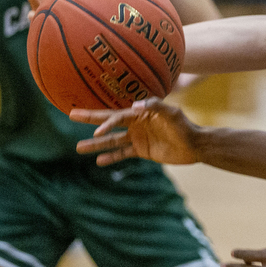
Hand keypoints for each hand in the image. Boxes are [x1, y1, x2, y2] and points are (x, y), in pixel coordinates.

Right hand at [73, 98, 199, 165]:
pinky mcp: (141, 150)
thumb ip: (155, 107)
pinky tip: (99, 161)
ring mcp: (137, 137)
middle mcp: (136, 123)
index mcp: (141, 113)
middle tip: (71, 114)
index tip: (97, 131)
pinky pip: (122, 153)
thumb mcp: (172, 114)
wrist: (194, 145)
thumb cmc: (184, 126)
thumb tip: (135, 105)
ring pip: (112, 140)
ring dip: (96, 144)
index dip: (106, 122)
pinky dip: (111, 157)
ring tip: (78, 148)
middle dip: (90, 119)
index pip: (118, 116)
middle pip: (109, 122)